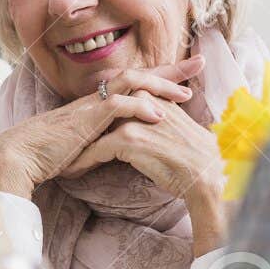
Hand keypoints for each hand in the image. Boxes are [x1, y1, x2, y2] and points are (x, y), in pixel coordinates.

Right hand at [0, 58, 205, 198]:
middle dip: (171, 68)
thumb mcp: (83, 144)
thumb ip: (103, 139)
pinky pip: (117, 105)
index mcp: (96, 103)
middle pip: (139, 73)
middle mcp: (95, 97)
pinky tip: (158, 115)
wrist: (20, 155)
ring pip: (131, 81)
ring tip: (184, 94)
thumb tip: (123, 145)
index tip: (187, 73)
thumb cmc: (47, 154)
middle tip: (200, 63)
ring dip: (161, 85)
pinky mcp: (85, 118)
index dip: (161, 75)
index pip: (134, 82)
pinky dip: (140, 107)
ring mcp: (90, 105)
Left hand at [59, 97, 226, 251]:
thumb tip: (134, 119)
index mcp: (153, 94)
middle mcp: (143, 100)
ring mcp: (135, 117)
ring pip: (94, 131)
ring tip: (63, 158)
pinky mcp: (129, 138)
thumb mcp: (171, 125)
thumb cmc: (191, 156)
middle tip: (63, 142)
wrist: (206, 174)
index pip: (115, 97)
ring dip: (77, 146)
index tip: (79, 128)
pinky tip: (71, 171)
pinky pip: (95, 150)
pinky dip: (81, 162)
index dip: (95, 113)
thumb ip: (152, 115)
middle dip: (82, 129)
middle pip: (101, 111)